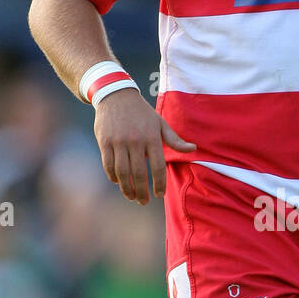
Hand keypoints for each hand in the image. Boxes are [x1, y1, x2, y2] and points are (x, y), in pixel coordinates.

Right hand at [93, 89, 196, 203]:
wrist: (116, 95)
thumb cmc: (142, 113)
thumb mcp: (160, 123)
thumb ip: (175, 139)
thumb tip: (193, 149)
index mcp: (152, 137)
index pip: (158, 166)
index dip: (159, 184)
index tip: (160, 195)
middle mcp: (135, 140)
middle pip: (138, 173)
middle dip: (142, 192)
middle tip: (144, 202)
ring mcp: (119, 141)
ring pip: (122, 172)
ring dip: (127, 188)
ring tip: (132, 196)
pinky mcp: (105, 141)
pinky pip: (108, 164)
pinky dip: (113, 176)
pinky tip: (118, 183)